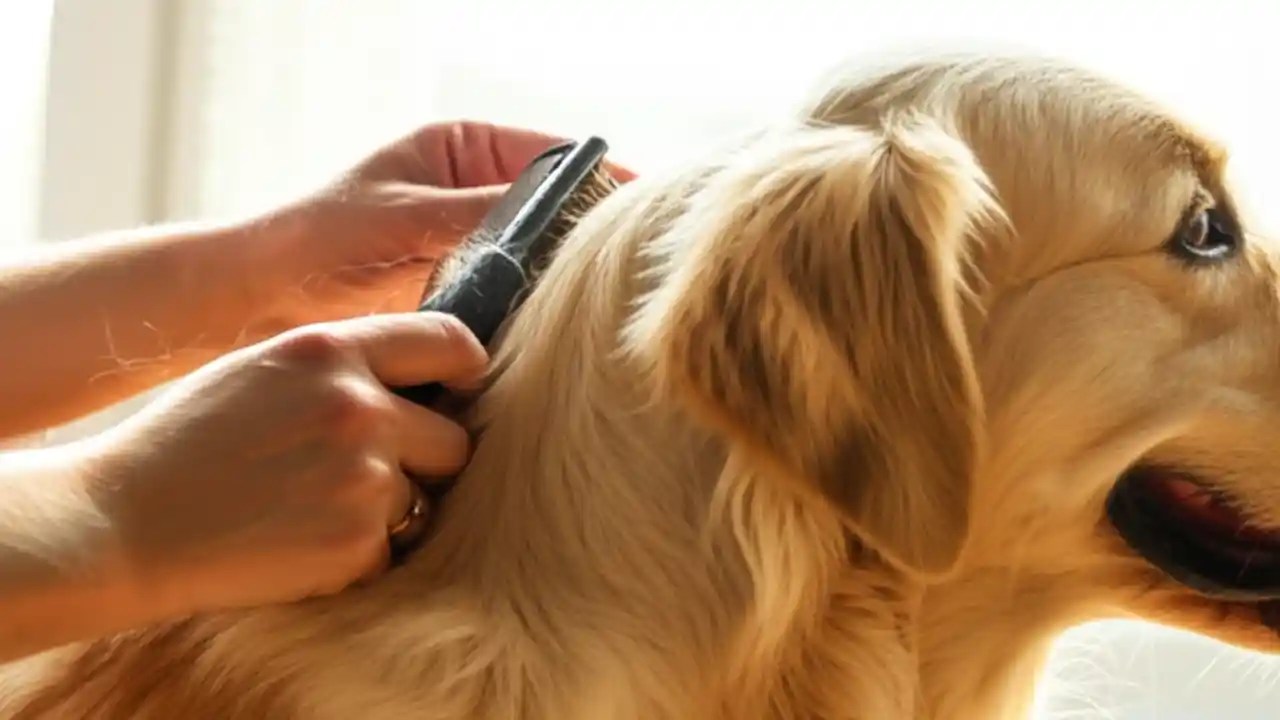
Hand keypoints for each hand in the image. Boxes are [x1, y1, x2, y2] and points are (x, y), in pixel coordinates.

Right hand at [74, 312, 485, 618]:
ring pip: (422, 499)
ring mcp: (365, 480)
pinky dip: (356, 553)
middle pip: (454, 438)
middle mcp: (360, 409)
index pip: (450, 343)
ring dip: (384, 509)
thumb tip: (428, 376)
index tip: (462, 388)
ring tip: (308, 508)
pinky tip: (297, 541)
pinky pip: (390, 549)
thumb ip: (345, 365)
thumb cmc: (190, 442)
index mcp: (332, 351)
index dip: (465, 369)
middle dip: (425, 458)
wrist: (123, 524)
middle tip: (367, 471)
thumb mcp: (264, 369)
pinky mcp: (358, 545)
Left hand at [255, 121, 636, 325]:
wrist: (264, 299)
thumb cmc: (321, 239)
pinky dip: (534, 309)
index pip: (551, 155)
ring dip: (560, 277)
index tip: (638, 206)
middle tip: (630, 265)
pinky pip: (515, 293)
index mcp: (464, 148)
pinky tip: (559, 330)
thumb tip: (554, 217)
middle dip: (586, 233)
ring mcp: (473, 242)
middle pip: (553, 208)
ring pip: (538, 255)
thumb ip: (479, 213)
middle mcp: (475, 191)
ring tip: (603, 302)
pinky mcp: (464, 289)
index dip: (598, 179)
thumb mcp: (405, 217)